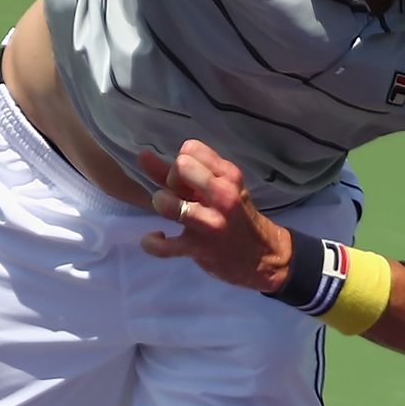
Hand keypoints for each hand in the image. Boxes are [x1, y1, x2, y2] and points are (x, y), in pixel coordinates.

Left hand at [139, 140, 292, 292]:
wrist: (262, 256)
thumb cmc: (236, 216)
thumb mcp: (218, 188)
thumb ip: (179, 173)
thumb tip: (142, 155)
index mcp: (228, 175)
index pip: (190, 148)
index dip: (181, 163)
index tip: (187, 180)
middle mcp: (223, 194)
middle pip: (180, 167)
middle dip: (172, 180)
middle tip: (179, 196)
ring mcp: (211, 223)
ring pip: (169, 203)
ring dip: (162, 204)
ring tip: (169, 213)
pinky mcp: (200, 249)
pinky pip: (164, 246)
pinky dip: (152, 242)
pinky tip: (157, 237)